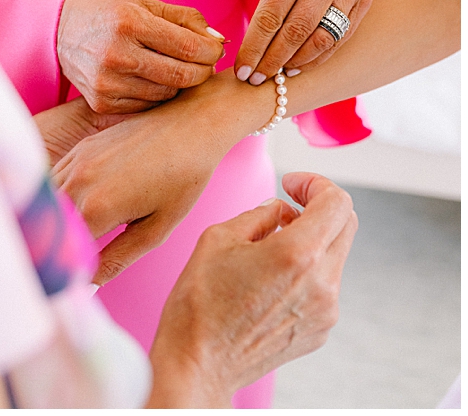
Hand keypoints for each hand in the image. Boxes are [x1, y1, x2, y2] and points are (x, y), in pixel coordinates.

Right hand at [49, 89, 227, 284]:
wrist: (190, 125)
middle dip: (54, 248)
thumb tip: (90, 285)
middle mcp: (78, 183)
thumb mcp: (156, 229)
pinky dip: (55, 199)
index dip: (66, 269)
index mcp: (98, 207)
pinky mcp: (78, 149)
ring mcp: (75, 162)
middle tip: (64, 267)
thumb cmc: (183, 179)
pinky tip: (70, 210)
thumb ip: (118, 258)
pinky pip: (54, 179)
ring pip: (47, 202)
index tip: (71, 283)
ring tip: (65, 241)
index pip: (65, 250)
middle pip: (50, 227)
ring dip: (52, 223)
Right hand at [56, 0, 224, 114]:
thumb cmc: (106, 12)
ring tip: (174, 67)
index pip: (191, 49)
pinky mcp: (101, 102)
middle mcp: (117, 55)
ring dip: (179, 83)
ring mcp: (107, 83)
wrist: (57, 30)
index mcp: (129, 23)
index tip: (214, 49)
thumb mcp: (143, 4)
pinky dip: (156, 94)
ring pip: (167, 94)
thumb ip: (184, 19)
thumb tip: (219, 41)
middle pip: (183, 76)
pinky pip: (146, 106)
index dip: (212, 51)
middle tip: (203, 63)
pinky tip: (150, 79)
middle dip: (202, 70)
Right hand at [147, 173, 356, 405]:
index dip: (315, 184)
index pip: (336, 203)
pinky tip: (269, 280)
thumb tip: (280, 210)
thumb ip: (258, 214)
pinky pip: (323, 286)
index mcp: (297, 254)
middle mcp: (322, 283)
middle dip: (320, 207)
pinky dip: (305, 271)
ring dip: (310, 241)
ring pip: (333, 257)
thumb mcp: (218, 238)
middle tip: (289, 205)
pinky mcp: (320, 329)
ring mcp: (325, 310)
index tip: (292, 185)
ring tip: (269, 248)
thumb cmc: (199, 302)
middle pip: (346, 226)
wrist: (199, 361)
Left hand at [236, 0, 373, 85]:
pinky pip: (342, 35)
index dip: (254, 48)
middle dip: (271, 62)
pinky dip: (321, 53)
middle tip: (254, 79)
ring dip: (297, 62)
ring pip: (322, 39)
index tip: (241, 69)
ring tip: (277, 75)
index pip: (270, 17)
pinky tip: (302, 63)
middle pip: (295, 33)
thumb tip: (258, 42)